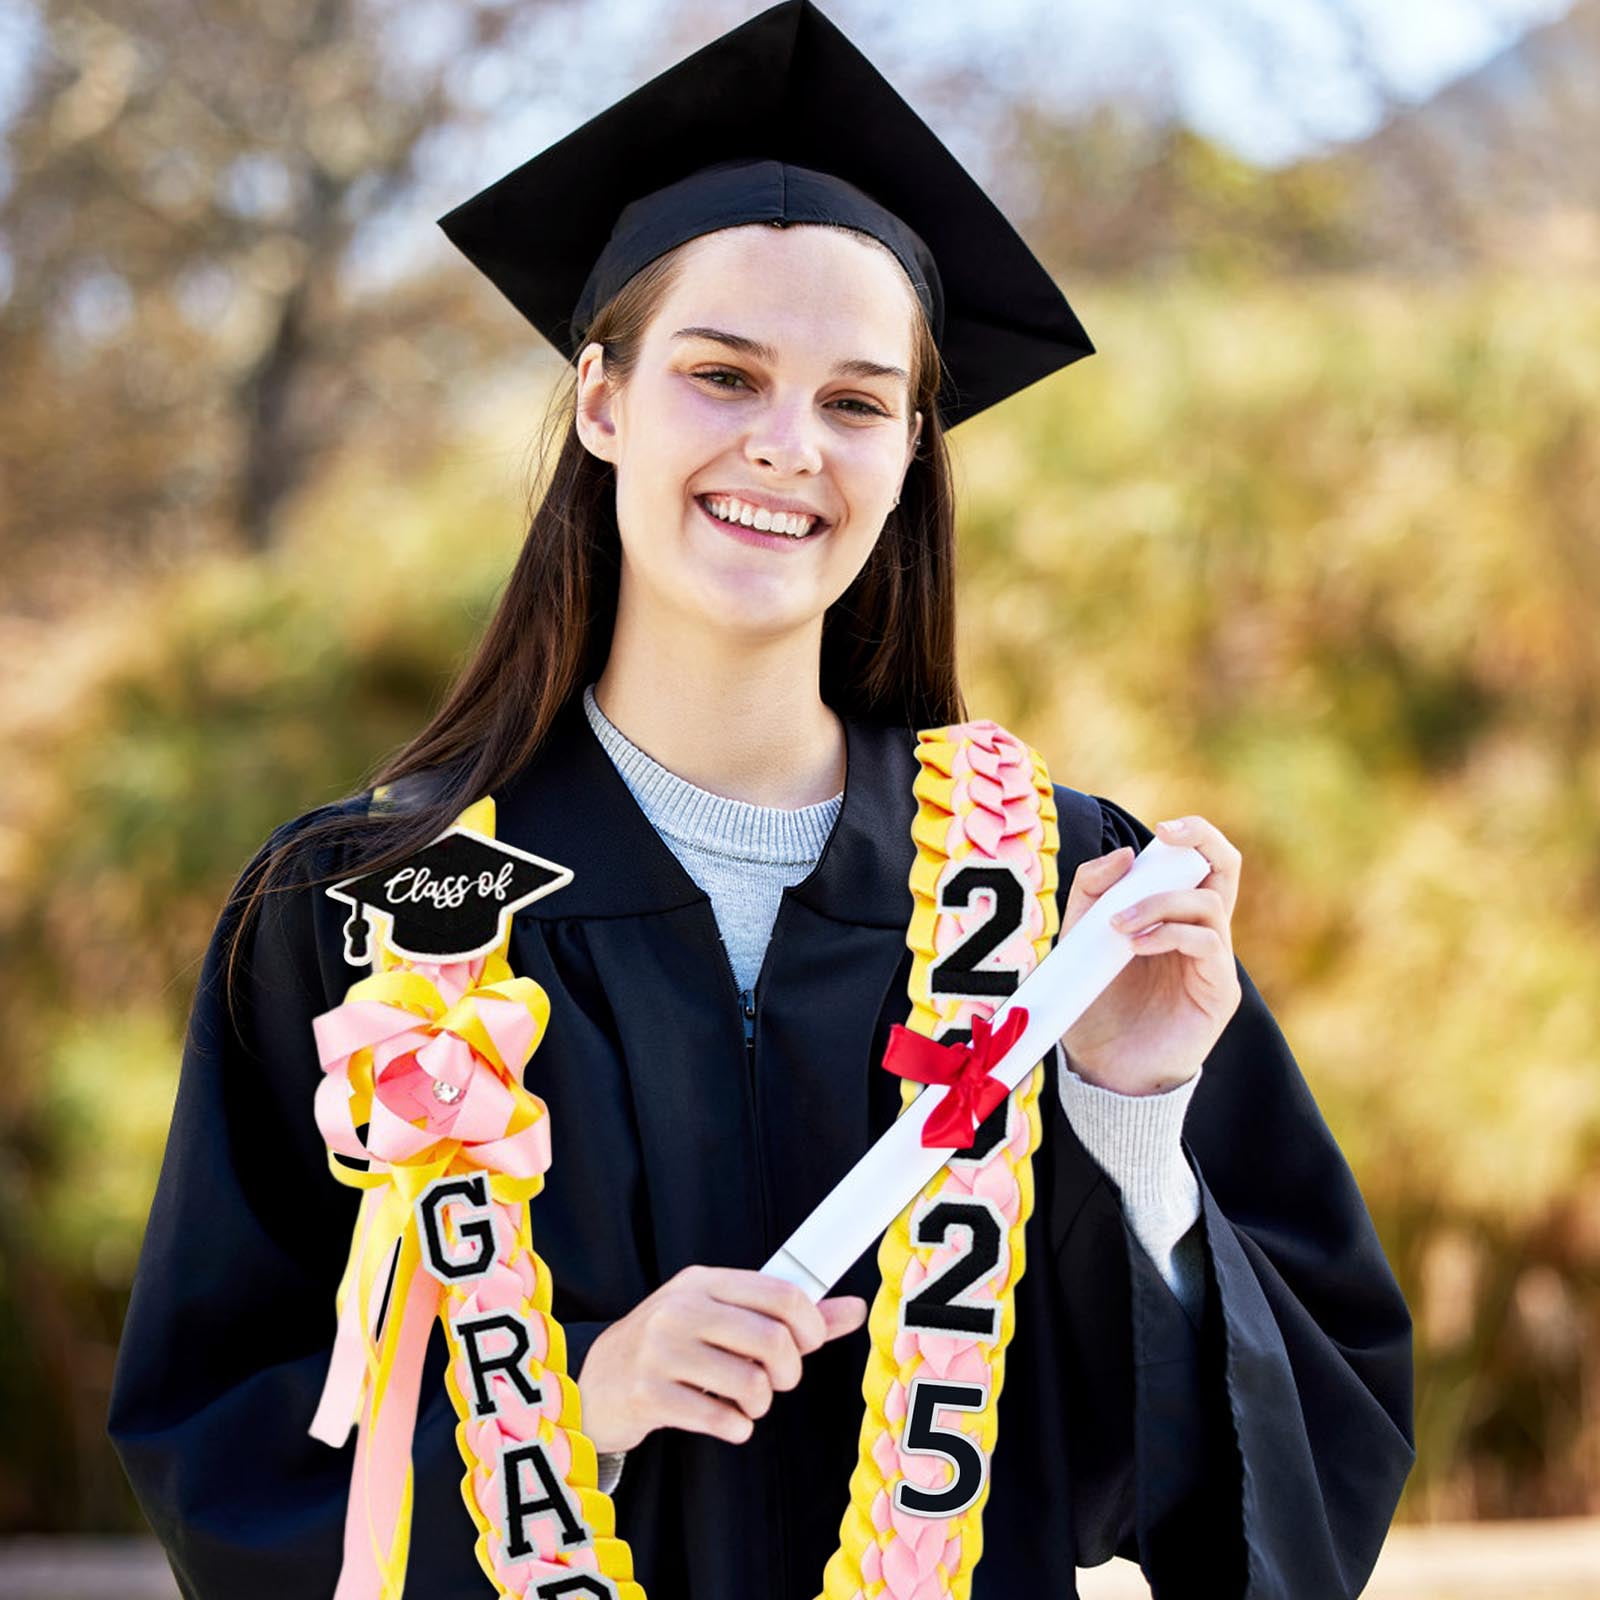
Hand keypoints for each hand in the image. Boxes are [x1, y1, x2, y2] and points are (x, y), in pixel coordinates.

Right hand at [574, 1265, 867, 1453]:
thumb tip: (855, 1309)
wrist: (597, 1382)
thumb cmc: (674, 1347)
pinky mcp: (648, 1395)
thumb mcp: (724, 1318)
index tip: (808, 1346)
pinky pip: (720, 1418)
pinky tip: (725, 1419)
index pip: (781, 1293)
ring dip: (761, 1403)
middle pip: (772, 1339)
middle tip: (777, 1381)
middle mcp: (681, 1307)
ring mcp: (661, 1350)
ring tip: (746, 1401)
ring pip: (751, 1382)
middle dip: (789, 1371)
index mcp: (704, 1281)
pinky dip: (736, 1426)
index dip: (811, 1326)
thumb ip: (789, 1316)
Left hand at [1059, 814, 1243, 1095]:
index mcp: (1172, 914)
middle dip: (1202, 840)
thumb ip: (1093, 892)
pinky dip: (1170, 934)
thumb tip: (1126, 854)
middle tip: (1166, 837)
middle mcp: (1199, 931)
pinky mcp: (1219, 992)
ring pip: (1210, 903)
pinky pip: (1208, 943)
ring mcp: (1213, 961)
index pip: (1199, 859)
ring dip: (1160, 902)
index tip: (1163, 828)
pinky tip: (1136, 946)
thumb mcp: (1079, 938)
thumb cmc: (1094, 1004)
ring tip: (1119, 925)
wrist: (1102, 1068)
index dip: (1193, 833)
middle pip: (1226, 866)